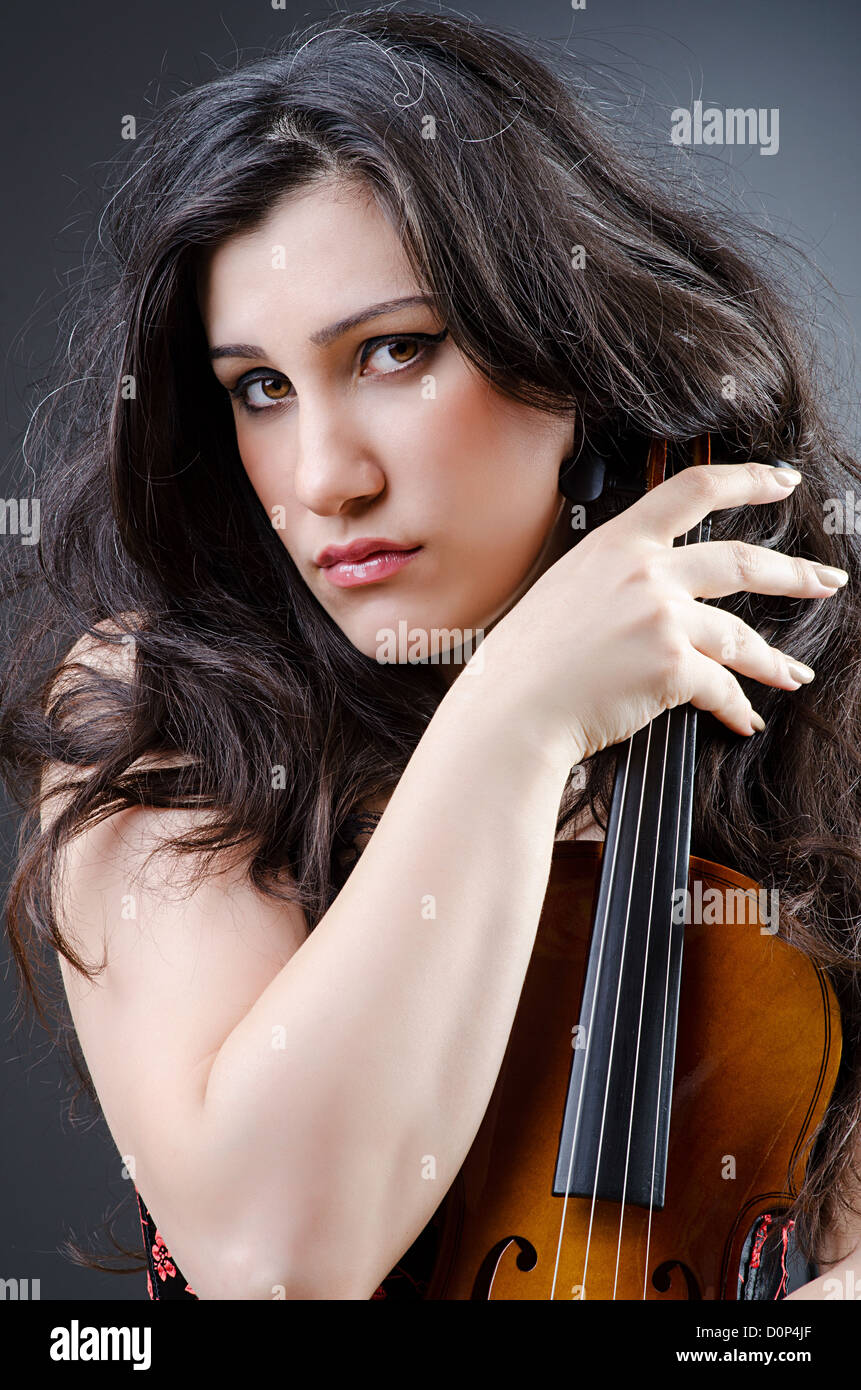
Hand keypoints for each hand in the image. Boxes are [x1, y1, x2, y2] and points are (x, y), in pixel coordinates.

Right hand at [475, 462, 844, 767]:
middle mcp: (644, 572)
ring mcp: (661, 616)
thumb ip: (613, 580)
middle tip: (825, 580)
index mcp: (615, 544)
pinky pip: (722, 688)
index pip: (693, 489)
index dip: (747, 479)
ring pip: (740, 635)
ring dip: (773, 660)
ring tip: (794, 674)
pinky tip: (745, 720)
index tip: (783, 481)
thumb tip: (655, 595)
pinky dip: (737, 709)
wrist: (510, 711)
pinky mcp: (672, 666)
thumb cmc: (524, 663)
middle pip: (740, 561)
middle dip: (794, 574)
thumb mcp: (563, 592)